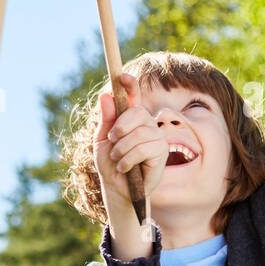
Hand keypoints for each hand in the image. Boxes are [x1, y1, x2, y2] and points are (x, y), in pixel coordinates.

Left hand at [96, 73, 165, 206]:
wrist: (116, 188)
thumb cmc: (110, 164)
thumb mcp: (102, 140)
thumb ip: (106, 119)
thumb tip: (106, 95)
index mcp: (131, 119)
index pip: (133, 97)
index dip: (130, 85)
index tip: (122, 76)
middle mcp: (146, 124)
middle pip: (137, 112)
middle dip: (120, 127)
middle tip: (113, 141)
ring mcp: (156, 137)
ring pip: (139, 133)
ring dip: (121, 149)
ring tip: (117, 159)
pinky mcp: (162, 153)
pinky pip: (143, 149)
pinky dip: (127, 159)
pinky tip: (124, 168)